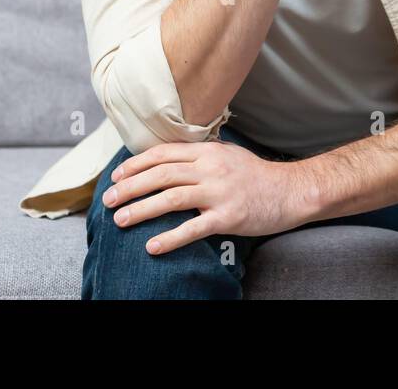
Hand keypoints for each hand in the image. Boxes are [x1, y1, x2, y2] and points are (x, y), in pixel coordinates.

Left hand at [101, 139, 312, 255]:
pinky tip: (152, 247)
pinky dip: (170, 238)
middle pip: (161, 174)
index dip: (136, 165)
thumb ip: (199, 155)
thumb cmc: (255, 175)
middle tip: (108, 200)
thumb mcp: (227, 154)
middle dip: (130, 187)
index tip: (116, 176)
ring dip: (141, 210)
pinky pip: (194, 228)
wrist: (289, 191)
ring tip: (120, 220)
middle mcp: (211, 168)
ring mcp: (219, 192)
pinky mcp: (228, 216)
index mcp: (208, 151)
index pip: (163, 154)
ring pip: (171, 198)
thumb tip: (166, 159)